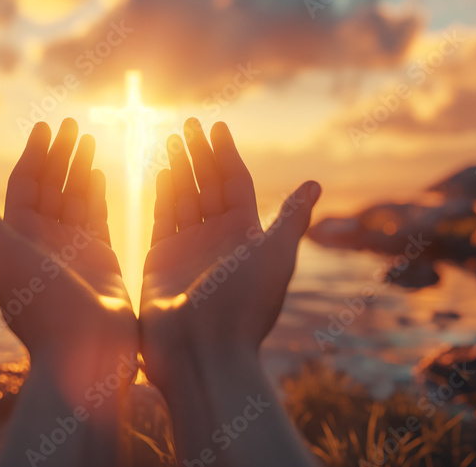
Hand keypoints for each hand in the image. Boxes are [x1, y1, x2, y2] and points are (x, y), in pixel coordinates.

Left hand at [0, 118, 136, 376]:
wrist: (82, 348)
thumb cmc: (39, 303)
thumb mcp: (4, 255)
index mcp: (19, 236)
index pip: (26, 184)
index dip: (35, 154)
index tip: (45, 126)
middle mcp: (45, 240)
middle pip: (52, 185)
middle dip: (60, 154)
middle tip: (70, 122)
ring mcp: (74, 248)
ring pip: (76, 197)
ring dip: (80, 167)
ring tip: (88, 137)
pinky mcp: (101, 258)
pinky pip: (97, 217)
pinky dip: (98, 194)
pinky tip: (100, 172)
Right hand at [140, 118, 319, 390]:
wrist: (204, 352)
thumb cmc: (245, 306)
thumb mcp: (275, 257)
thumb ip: (291, 218)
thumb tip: (315, 182)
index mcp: (246, 236)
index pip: (235, 184)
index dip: (225, 154)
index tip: (216, 126)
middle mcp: (217, 240)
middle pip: (207, 185)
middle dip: (199, 154)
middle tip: (189, 123)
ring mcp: (188, 249)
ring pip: (183, 198)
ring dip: (178, 168)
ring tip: (172, 138)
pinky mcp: (161, 261)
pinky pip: (161, 219)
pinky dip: (161, 195)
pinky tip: (159, 171)